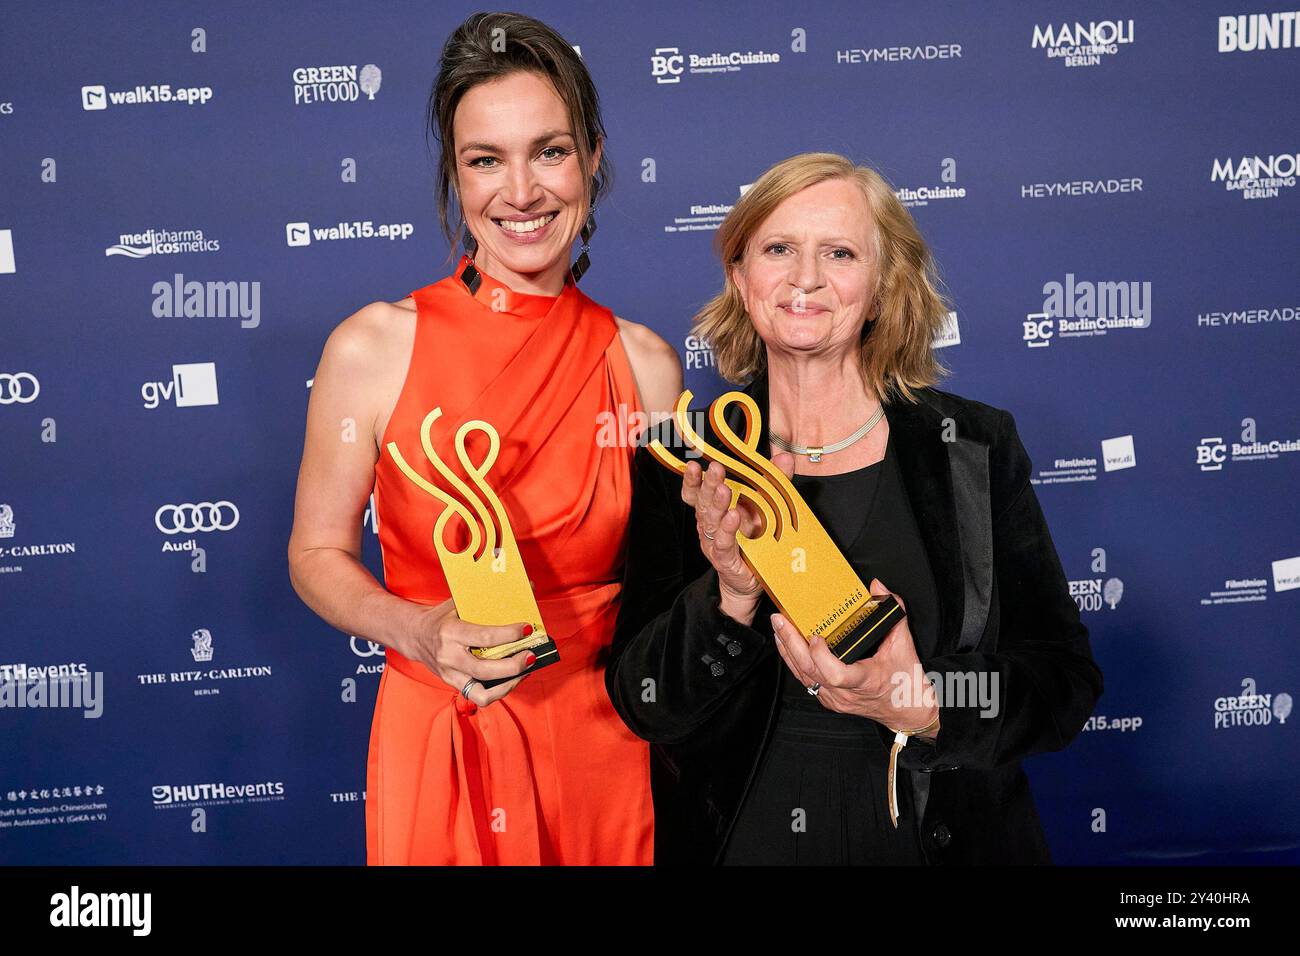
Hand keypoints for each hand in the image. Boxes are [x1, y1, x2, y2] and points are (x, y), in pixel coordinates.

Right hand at [397, 598, 536, 707]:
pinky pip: (478, 696)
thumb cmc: (441, 616)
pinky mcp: (453, 684)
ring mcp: (450, 674)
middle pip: (485, 669)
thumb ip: (487, 600)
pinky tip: (512, 679)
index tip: (526, 628)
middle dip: (513, 665)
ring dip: (508, 684)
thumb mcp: (457, 603)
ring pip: (482, 692)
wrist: (414, 635)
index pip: (485, 637)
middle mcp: (449, 656)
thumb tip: (526, 587)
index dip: (509, 634)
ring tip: (525, 672)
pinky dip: (498, 691)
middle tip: (531, 655)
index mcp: (451, 632)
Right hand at [681, 453, 794, 625]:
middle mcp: (710, 526)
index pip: (697, 493)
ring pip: (711, 522)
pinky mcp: (725, 560)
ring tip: (724, 490)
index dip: (693, 479)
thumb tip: (784, 457)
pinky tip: (732, 517)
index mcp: (714, 511)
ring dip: (717, 504)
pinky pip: (723, 544)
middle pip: (704, 502)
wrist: (751, 580)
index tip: (695, 464)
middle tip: (715, 468)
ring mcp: (715, 543)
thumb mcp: (765, 506)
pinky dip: (727, 531)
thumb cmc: (754, 541)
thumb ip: (773, 481)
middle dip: (708, 484)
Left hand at [771, 577, 938, 736]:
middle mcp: (846, 693)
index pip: (837, 674)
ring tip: (779, 628)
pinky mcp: (830, 699)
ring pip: (804, 676)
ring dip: (788, 651)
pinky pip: (807, 681)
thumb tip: (878, 588)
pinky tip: (787, 646)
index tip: (816, 637)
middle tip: (781, 621)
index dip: (821, 656)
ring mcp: (835, 698)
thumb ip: (893, 614)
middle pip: (811, 671)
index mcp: (865, 681)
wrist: (907, 712)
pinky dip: (795, 661)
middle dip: (791, 643)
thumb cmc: (906, 684)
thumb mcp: (904, 646)